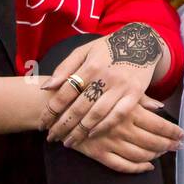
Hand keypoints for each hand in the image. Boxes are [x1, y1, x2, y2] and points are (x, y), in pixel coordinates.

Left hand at [39, 24, 183, 167]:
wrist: (142, 41)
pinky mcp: (135, 94)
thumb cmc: (108, 48)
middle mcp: (104, 77)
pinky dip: (104, 126)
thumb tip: (46, 87)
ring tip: (69, 142)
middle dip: (62, 125)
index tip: (42, 124)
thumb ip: (65, 67)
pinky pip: (118, 115)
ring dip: (80, 131)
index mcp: (90, 66)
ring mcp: (121, 86)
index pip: (65, 92)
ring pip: (96, 114)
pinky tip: (92, 134)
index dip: (51, 110)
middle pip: (79, 107)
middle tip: (52, 138)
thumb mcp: (84, 50)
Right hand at [67, 94, 183, 173]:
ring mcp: (109, 142)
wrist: (58, 104)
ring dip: (155, 155)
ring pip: (140, 154)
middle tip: (179, 146)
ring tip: (164, 152)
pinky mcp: (97, 153)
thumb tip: (159, 105)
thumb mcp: (116, 87)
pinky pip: (121, 165)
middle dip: (169, 145)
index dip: (173, 132)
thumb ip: (139, 98)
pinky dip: (137, 169)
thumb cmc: (89, 91)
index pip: (158, 124)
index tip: (183, 134)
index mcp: (127, 109)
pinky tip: (147, 167)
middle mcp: (120, 127)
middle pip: (153, 141)